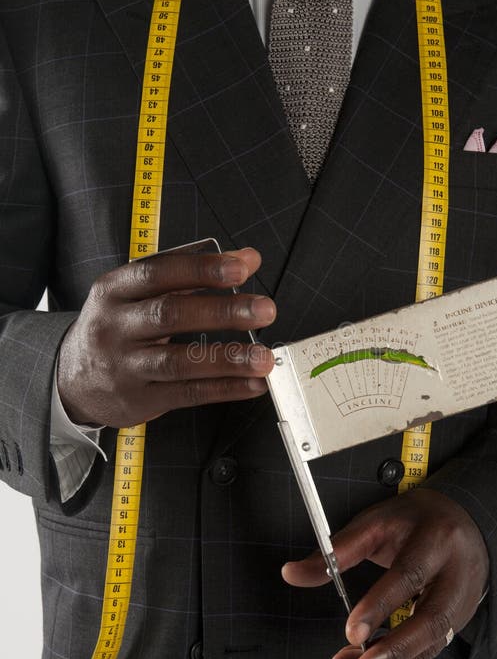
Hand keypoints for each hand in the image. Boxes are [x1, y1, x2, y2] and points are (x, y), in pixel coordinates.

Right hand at [57, 247, 275, 426]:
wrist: (71, 378)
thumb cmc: (118, 327)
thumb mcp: (138, 293)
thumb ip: (191, 274)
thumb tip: (247, 259)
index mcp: (114, 290)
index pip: (159, 272)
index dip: (201, 269)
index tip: (241, 267)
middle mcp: (115, 327)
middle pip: (171, 315)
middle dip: (222, 311)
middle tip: (264, 310)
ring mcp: (125, 366)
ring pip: (180, 361)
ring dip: (227, 358)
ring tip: (263, 356)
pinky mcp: (140, 399)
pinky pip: (187, 393)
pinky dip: (224, 389)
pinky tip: (252, 384)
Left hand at [282, 488, 488, 658]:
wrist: (465, 518)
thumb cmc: (415, 521)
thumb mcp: (375, 523)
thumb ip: (336, 551)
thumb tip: (292, 573)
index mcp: (435, 538)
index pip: (409, 575)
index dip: (380, 606)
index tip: (352, 632)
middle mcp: (457, 571)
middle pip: (432, 619)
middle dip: (394, 650)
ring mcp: (464, 598)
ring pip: (435, 639)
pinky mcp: (462, 617)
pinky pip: (434, 645)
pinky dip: (403, 658)